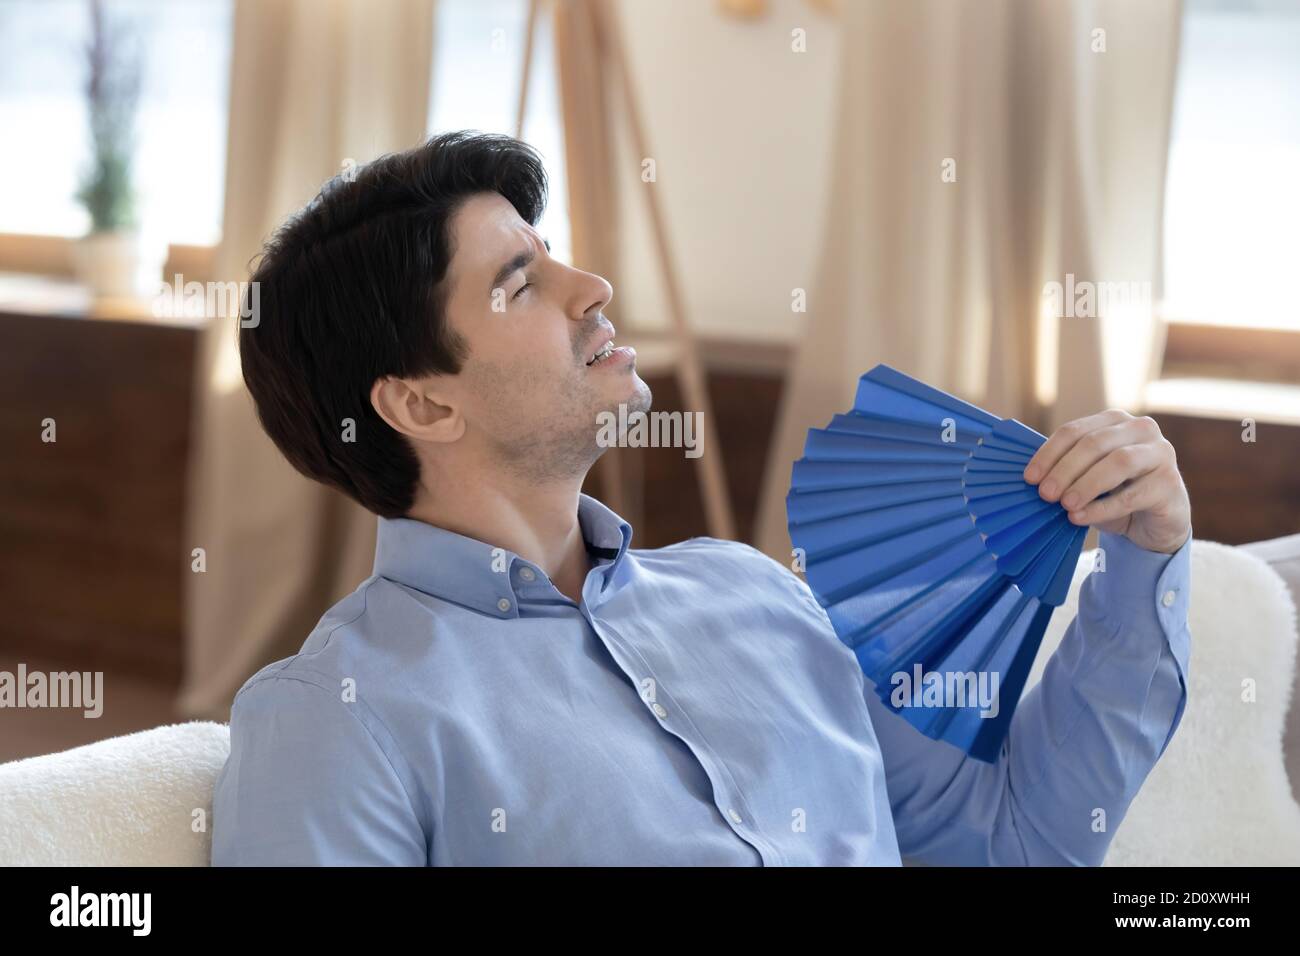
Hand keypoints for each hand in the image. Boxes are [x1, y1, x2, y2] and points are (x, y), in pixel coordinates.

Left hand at [1022, 409, 1191, 554]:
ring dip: (1086, 485)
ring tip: (1064, 505)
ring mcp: (1161, 453)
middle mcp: (1141, 429)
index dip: (1049, 454)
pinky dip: (1101, 508)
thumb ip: (1067, 471)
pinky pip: (1132, 495)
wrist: (1154, 521)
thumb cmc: (1114, 493)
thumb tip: (1033, 479)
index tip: (1030, 478)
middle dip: (1065, 470)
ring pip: (1118, 463)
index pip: (1075, 431)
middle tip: (1045, 494)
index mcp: (1114, 421)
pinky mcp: (1170, 482)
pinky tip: (1080, 517)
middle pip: (1095, 443)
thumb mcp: (1087, 477)